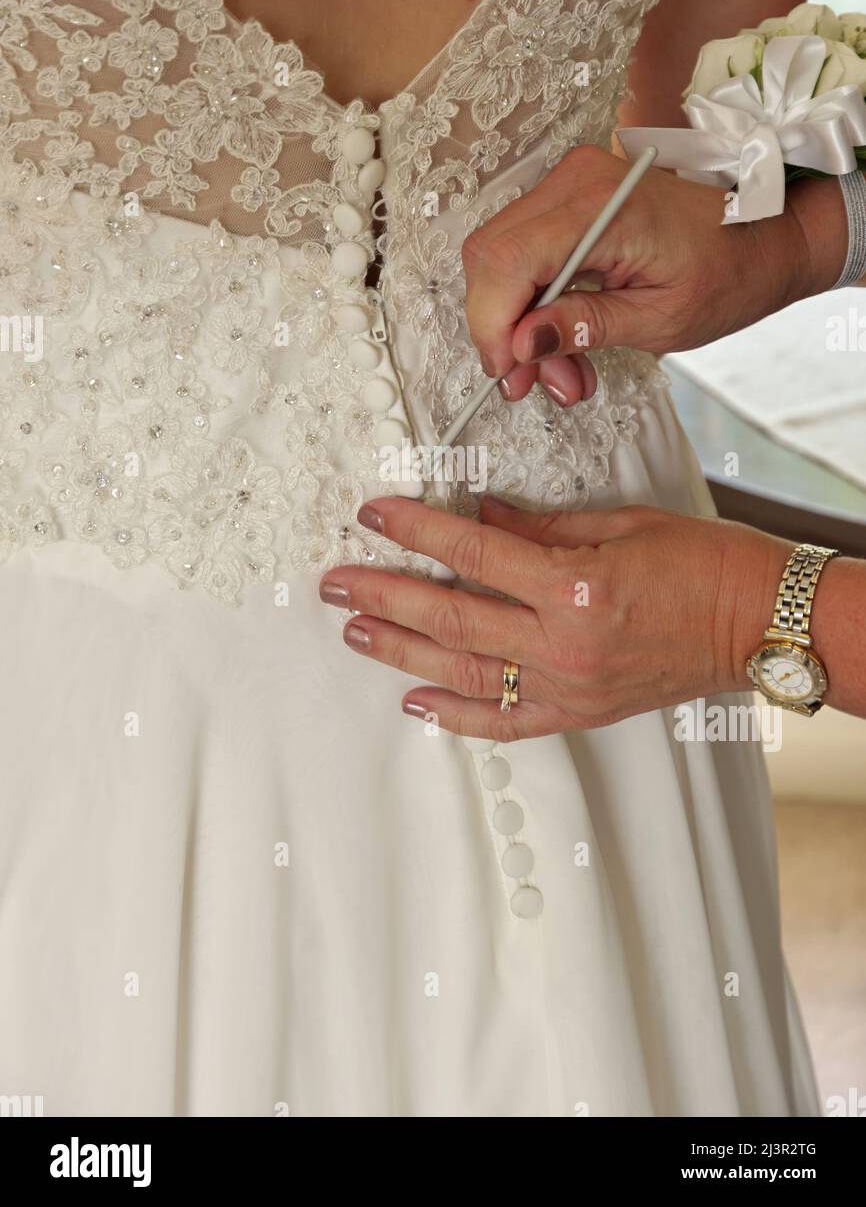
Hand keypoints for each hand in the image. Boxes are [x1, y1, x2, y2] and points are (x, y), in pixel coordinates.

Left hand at [318, 495, 792, 741]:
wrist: (759, 622)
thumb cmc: (704, 565)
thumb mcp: (619, 524)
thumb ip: (538, 527)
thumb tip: (477, 521)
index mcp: (574, 586)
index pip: (472, 554)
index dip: (416, 530)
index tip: (376, 514)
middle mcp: (564, 643)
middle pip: (451, 617)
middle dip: (384, 595)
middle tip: (336, 582)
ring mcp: (570, 686)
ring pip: (464, 672)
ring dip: (402, 651)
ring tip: (356, 630)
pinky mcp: (581, 712)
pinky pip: (506, 722)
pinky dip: (456, 716)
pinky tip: (414, 702)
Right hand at [461, 145, 846, 405]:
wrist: (764, 234)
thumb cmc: (729, 272)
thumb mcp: (662, 319)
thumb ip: (587, 325)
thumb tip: (523, 343)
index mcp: (601, 207)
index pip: (505, 261)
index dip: (492, 323)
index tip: (509, 372)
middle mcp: (575, 181)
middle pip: (491, 257)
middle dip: (502, 329)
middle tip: (535, 383)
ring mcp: (570, 183)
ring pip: (502, 258)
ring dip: (520, 323)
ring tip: (564, 372)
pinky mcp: (571, 196)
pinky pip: (525, 250)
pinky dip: (534, 301)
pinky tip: (565, 338)